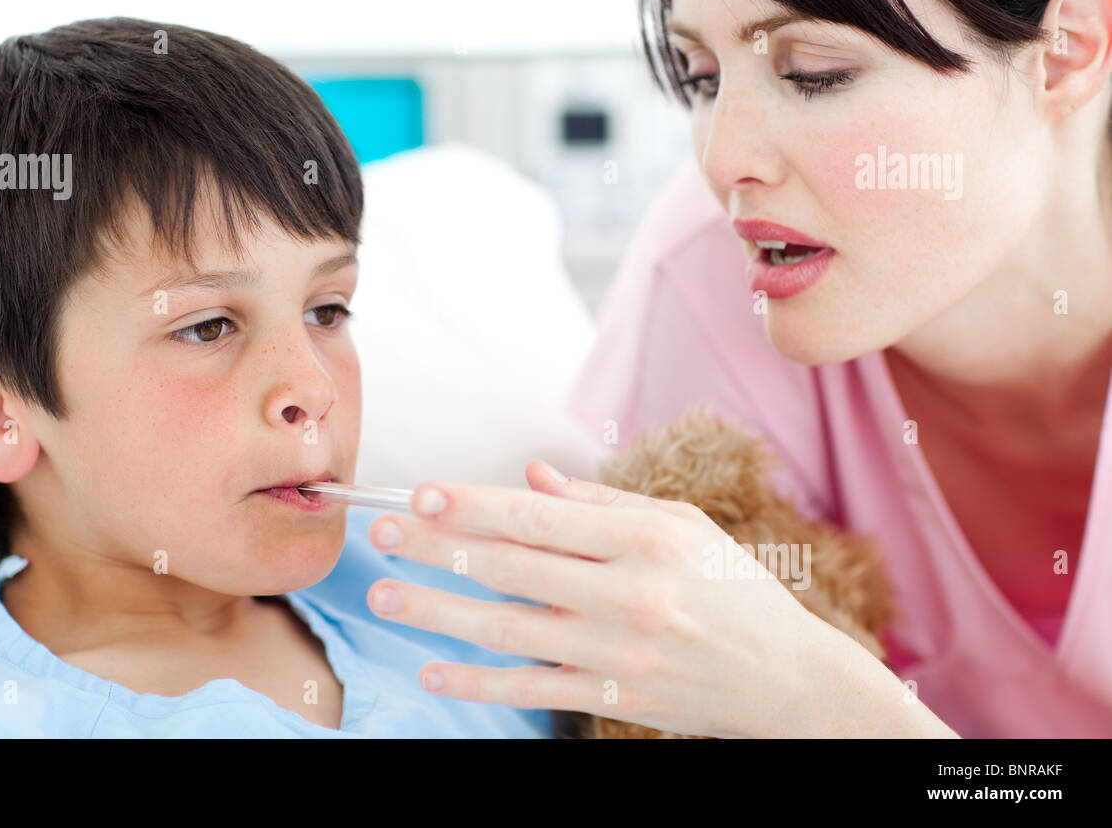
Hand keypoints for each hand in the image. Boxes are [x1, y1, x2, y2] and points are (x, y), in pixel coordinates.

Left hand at [365, 461, 956, 737]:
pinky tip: (432, 670)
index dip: (473, 504)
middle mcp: (629, 593)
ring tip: (385, 594)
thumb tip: (527, 478)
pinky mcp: (614, 696)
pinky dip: (478, 682)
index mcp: (646, 539)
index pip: (539, 518)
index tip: (421, 492)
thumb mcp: (683, 527)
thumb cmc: (735, 589)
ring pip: (508, 629)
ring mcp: (618, 651)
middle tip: (382, 532)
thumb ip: (603, 501)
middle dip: (438, 546)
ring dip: (438, 611)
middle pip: (511, 567)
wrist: (792, 681)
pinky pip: (531, 688)